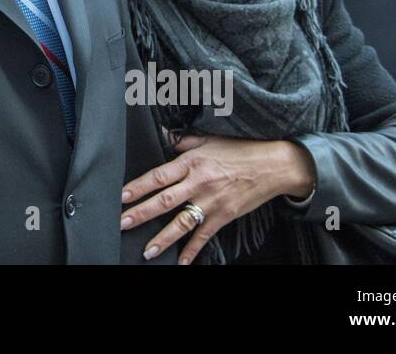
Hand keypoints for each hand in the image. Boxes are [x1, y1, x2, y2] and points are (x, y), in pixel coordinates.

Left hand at [119, 134, 315, 264]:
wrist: (274, 164)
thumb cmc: (241, 149)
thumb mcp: (209, 139)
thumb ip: (183, 141)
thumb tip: (162, 134)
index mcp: (191, 163)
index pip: (158, 176)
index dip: (138, 187)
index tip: (121, 196)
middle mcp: (199, 183)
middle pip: (164, 201)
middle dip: (142, 214)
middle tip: (123, 223)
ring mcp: (212, 202)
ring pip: (182, 223)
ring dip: (163, 238)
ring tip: (147, 250)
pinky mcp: (224, 216)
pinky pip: (204, 236)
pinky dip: (192, 250)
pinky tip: (181, 261)